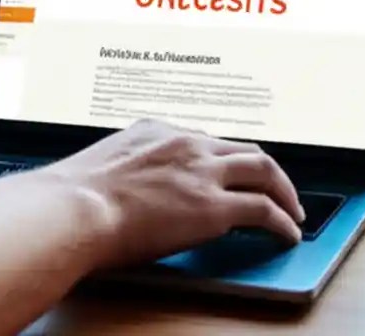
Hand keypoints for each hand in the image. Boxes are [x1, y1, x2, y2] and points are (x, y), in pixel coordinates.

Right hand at [44, 119, 305, 268]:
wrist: (72, 209)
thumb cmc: (72, 198)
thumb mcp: (103, 166)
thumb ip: (127, 170)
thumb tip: (123, 192)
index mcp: (158, 131)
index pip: (207, 140)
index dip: (225, 160)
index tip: (230, 172)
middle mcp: (187, 144)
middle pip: (245, 150)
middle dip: (266, 170)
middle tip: (276, 187)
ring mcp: (203, 173)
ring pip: (264, 171)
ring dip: (284, 191)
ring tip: (292, 210)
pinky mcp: (214, 207)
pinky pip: (264, 210)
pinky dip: (282, 221)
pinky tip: (287, 232)